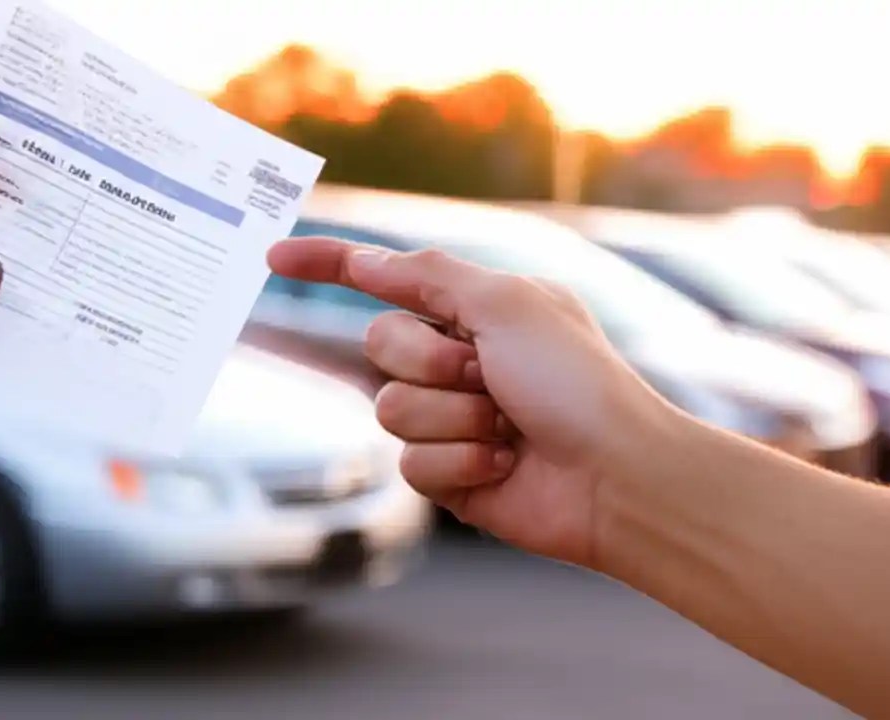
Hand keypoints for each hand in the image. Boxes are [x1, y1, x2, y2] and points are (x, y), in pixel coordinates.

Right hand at [268, 237, 675, 567]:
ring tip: (507, 426)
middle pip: (379, 345)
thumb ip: (428, 276)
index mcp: (474, 309)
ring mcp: (450, 417)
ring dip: (452, 417)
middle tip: (488, 375)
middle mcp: (458, 358)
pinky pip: (409, 463)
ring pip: (390, 409)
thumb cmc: (576, 381)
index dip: (328, 265)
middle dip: (431, 360)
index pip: (384, 279)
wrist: (614, 475)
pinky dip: (458, 461)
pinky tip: (503, 464)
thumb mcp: (507, 304)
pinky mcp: (448, 472)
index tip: (276, 256)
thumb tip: (366, 259)